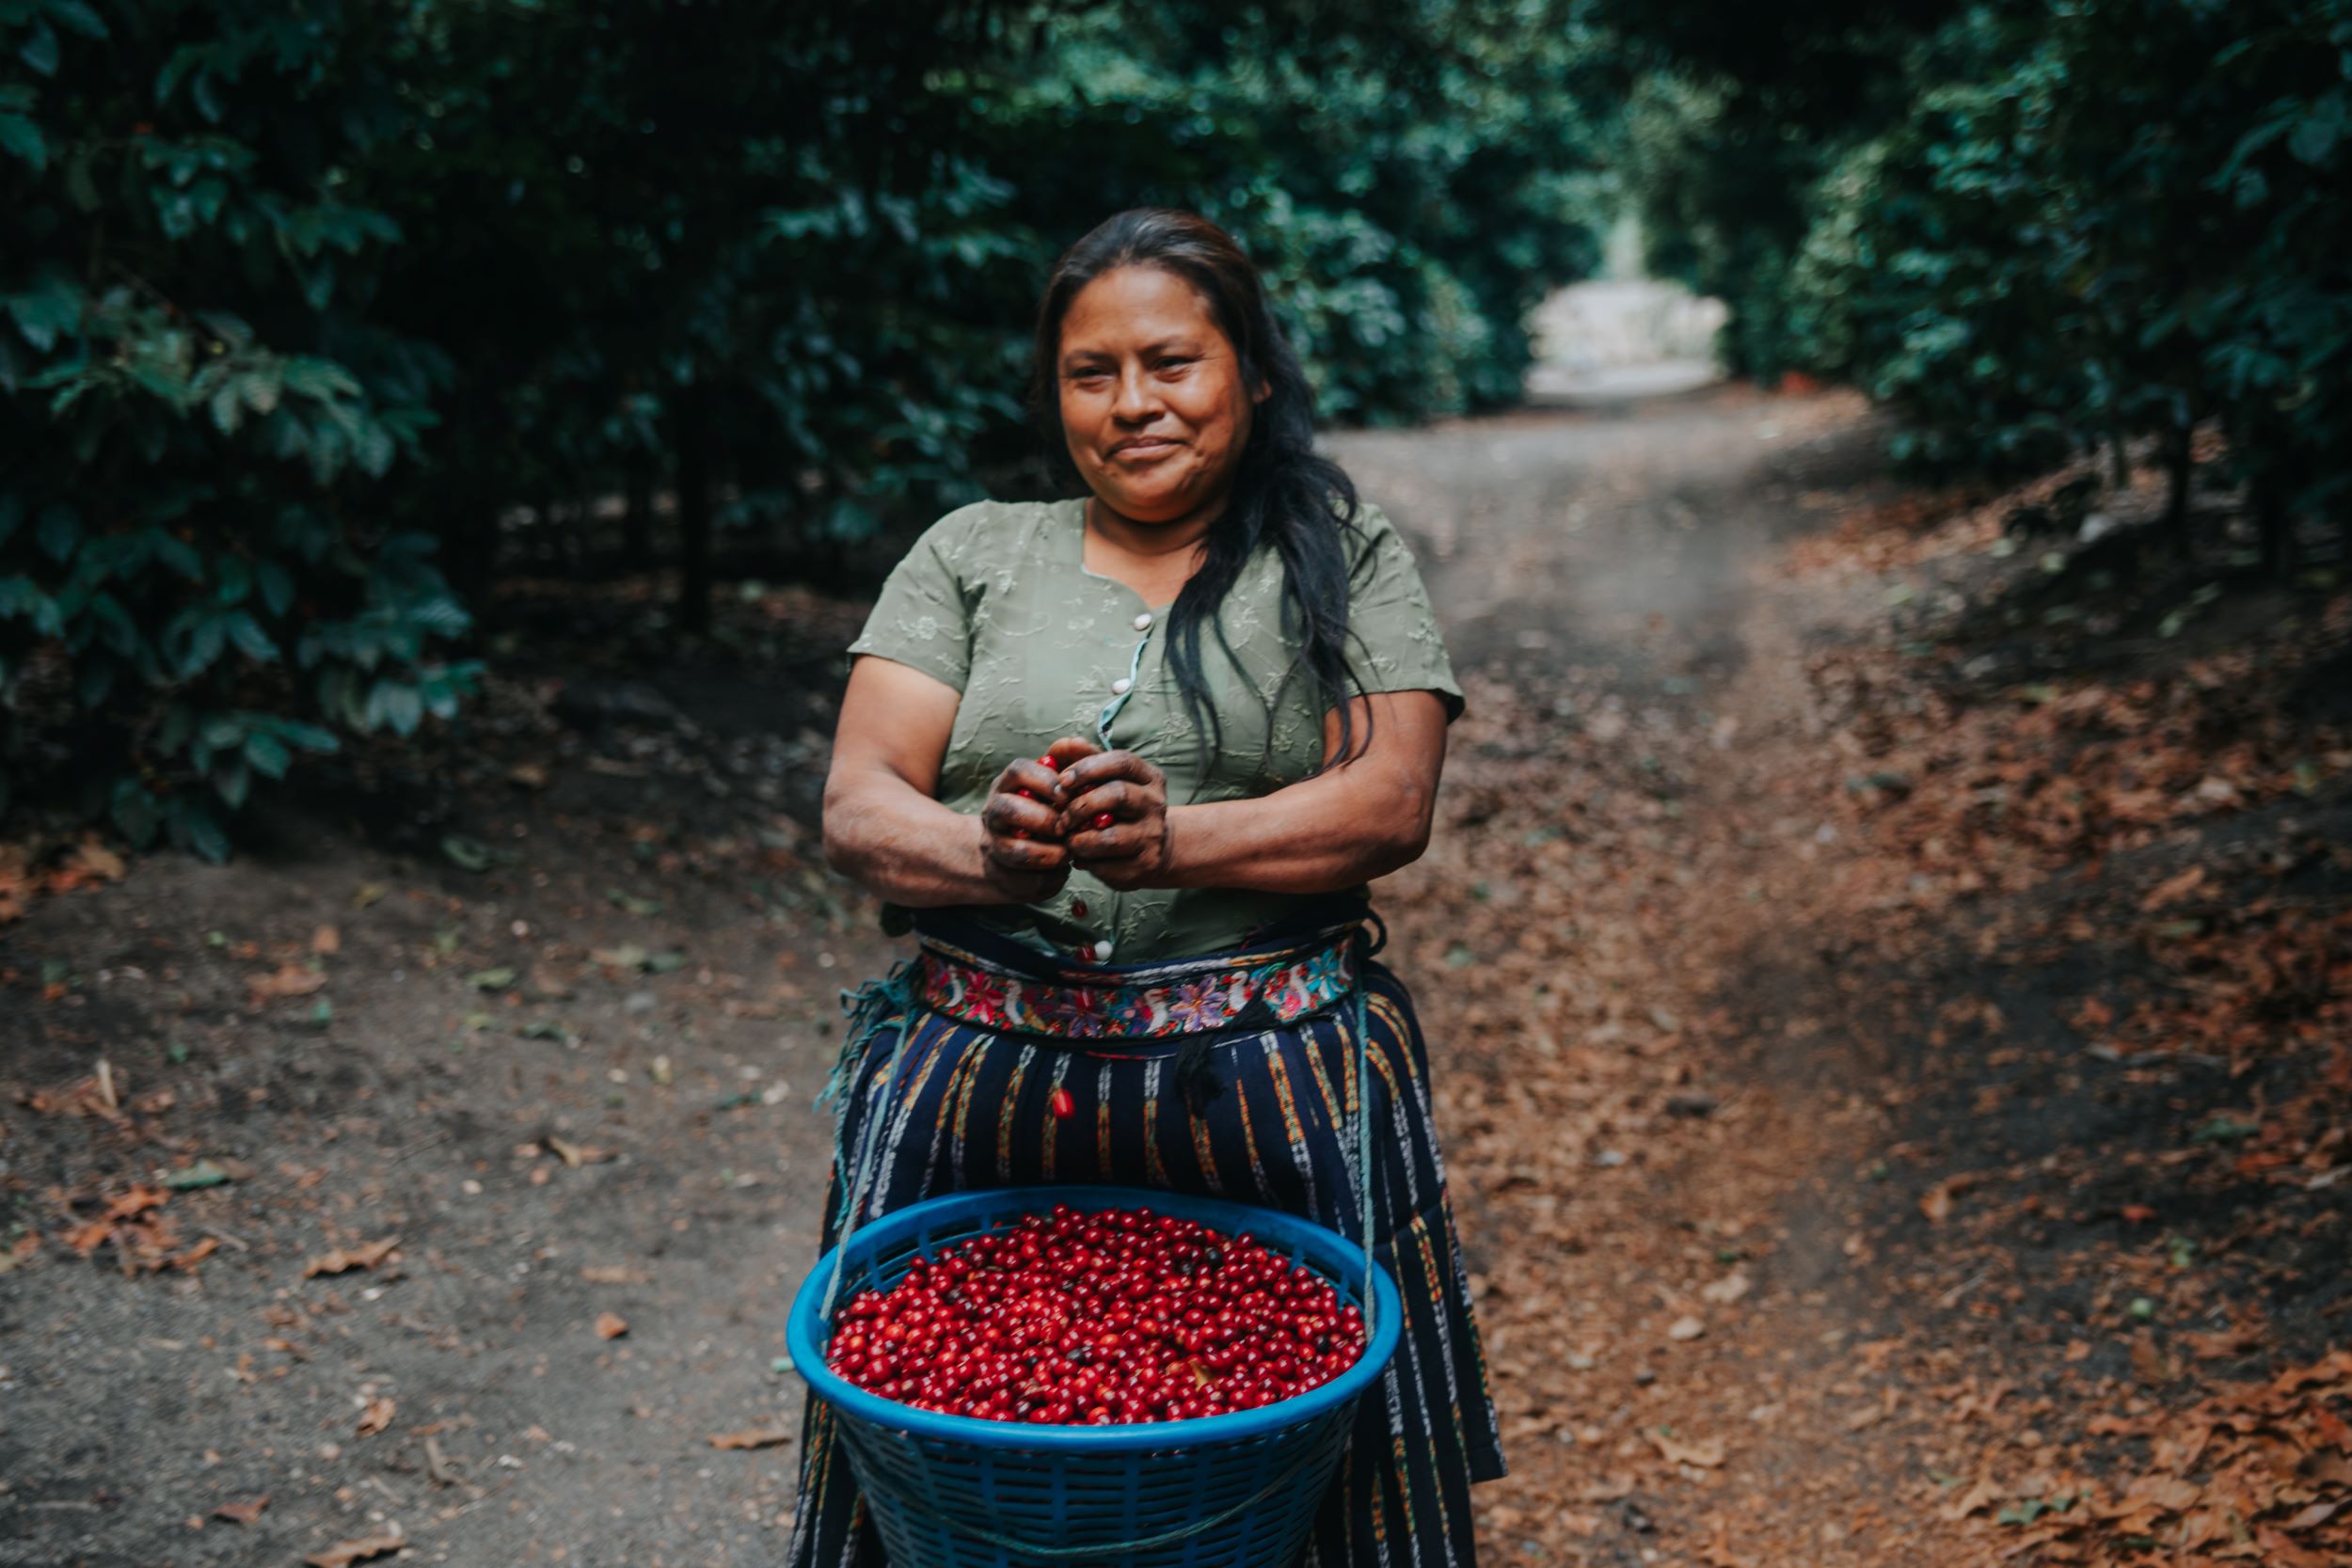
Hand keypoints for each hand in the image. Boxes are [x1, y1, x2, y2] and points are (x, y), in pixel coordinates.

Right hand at [976, 753, 1071, 902]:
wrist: (1020, 853)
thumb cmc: (1048, 811)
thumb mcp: (1056, 787)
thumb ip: (1069, 766)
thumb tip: (1076, 743)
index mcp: (1008, 784)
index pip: (1019, 771)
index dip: (1045, 781)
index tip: (1068, 795)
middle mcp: (994, 811)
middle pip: (1008, 810)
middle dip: (1044, 820)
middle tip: (1067, 828)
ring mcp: (995, 844)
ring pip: (1016, 851)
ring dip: (1049, 854)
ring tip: (1069, 853)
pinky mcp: (1002, 874)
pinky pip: (1026, 880)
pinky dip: (1049, 878)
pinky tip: (1061, 870)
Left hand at [1054, 749, 1171, 890]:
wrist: (1151, 847)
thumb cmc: (1117, 807)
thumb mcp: (1106, 780)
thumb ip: (1083, 759)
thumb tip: (1061, 745)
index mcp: (1148, 777)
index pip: (1121, 762)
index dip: (1088, 768)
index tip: (1062, 780)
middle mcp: (1155, 804)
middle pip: (1118, 795)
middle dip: (1081, 805)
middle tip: (1061, 818)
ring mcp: (1153, 836)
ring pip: (1111, 837)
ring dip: (1080, 839)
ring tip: (1068, 840)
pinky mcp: (1145, 865)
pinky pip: (1108, 865)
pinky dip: (1087, 861)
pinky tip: (1081, 857)